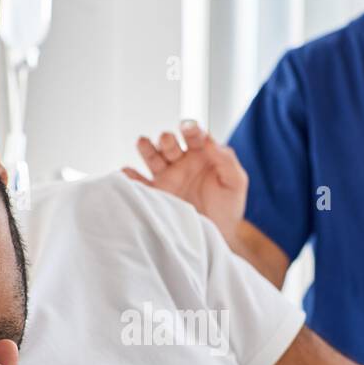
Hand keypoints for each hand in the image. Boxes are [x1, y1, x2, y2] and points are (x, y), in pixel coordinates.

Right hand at [123, 120, 248, 240]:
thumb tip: (210, 140)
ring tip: (143, 143)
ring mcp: (167, 177)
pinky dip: (131, 177)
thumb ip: (226, 160)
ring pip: (152, 157)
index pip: (194, 135)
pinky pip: (140, 184)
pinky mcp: (157, 194)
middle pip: (169, 143)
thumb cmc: (228, 206)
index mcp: (201, 154)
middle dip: (167, 140)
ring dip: (147, 148)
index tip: (189, 129)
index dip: (190, 129)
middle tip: (168, 141)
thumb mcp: (236, 181)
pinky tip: (127, 172)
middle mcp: (181, 162)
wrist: (217, 235)